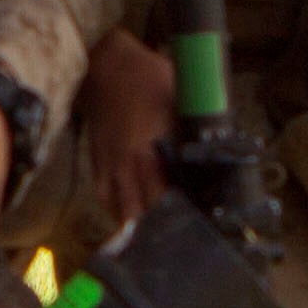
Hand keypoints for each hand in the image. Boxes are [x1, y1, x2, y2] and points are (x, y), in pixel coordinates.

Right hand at [81, 30, 175, 236]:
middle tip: (178, 244)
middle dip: (157, 232)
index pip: (163, 200)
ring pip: (119, 211)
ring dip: (136, 226)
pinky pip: (105, 197)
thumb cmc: (147, 77)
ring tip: (153, 241)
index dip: (178, 220)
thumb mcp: (179, 99)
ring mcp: (108, 165)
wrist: (105, 63)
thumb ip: (191, 132)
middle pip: (139, 214)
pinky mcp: (97, 160)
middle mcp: (125, 165)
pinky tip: (131, 218)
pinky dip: (119, 211)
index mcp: (148, 152)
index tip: (195, 232)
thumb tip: (211, 156)